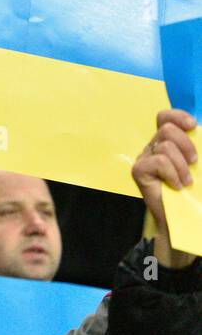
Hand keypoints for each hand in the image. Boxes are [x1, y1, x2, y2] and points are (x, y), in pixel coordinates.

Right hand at [132, 109, 198, 268]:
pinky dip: (172, 174)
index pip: (165, 117)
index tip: (193, 127)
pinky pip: (158, 162)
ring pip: (165, 146)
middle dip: (186, 145)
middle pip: (166, 129)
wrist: (188, 218)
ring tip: (187, 181)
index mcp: (169, 142)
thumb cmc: (198, 192)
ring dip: (182, 166)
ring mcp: (144, 158)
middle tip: (194, 163)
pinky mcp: (138, 171)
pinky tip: (176, 186)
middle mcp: (154, 147)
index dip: (178, 116)